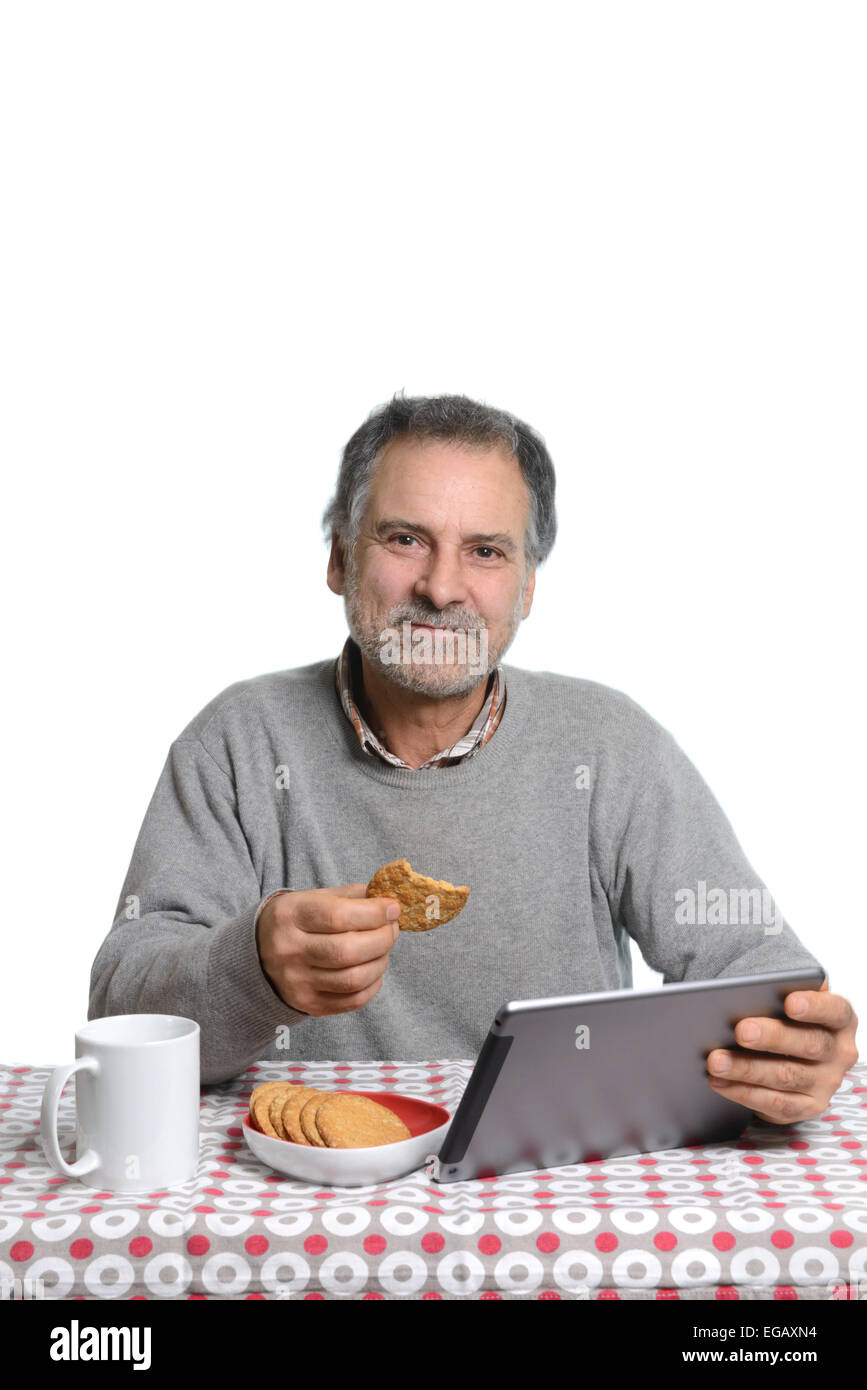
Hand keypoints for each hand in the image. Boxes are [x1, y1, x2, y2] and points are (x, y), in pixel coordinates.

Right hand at [255, 882, 400, 1016]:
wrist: (258, 954)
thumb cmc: (296, 921)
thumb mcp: (312, 898)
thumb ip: (350, 897)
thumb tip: (389, 903)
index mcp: (290, 916)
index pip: (338, 916)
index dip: (373, 913)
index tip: (393, 908)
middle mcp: (289, 951)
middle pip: (348, 950)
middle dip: (382, 938)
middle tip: (391, 928)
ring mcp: (297, 982)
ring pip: (354, 979)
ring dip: (380, 961)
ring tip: (382, 948)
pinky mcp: (309, 1004)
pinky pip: (354, 1001)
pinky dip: (373, 984)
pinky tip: (373, 969)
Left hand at [706, 978, 859, 1123]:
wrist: (787, 1054)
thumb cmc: (782, 1017)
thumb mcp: (786, 1001)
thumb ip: (776, 995)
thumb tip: (745, 994)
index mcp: (840, 1019)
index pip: (835, 1009)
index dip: (814, 1006)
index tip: (790, 1002)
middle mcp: (838, 1052)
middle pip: (810, 1044)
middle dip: (772, 1037)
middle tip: (741, 1031)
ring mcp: (826, 1082)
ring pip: (786, 1075)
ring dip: (747, 1068)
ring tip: (717, 1061)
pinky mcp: (808, 1106)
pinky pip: (776, 1102)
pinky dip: (743, 1092)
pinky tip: (720, 1082)